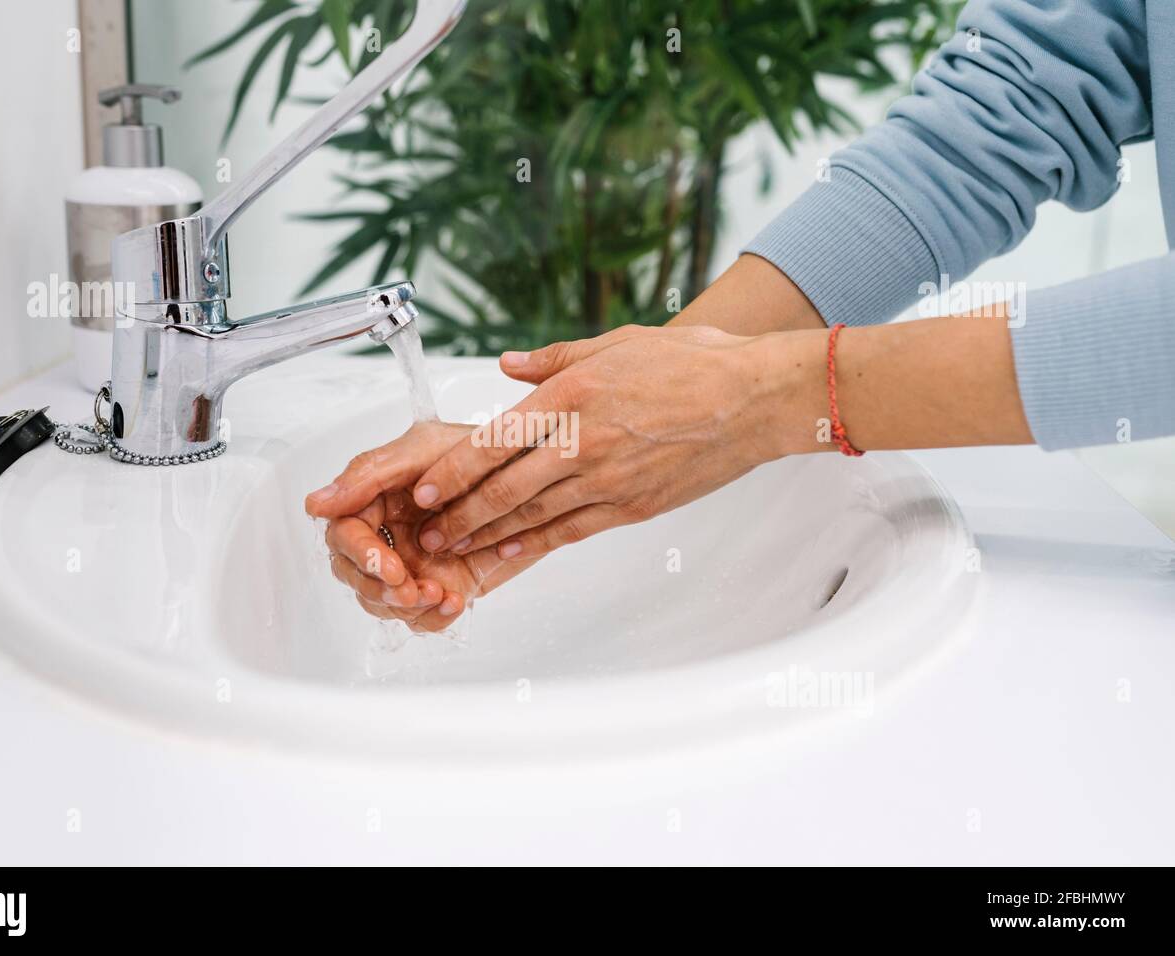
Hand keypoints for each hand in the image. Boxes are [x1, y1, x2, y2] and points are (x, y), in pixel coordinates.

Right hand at [304, 421, 540, 630]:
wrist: (541, 473)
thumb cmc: (485, 448)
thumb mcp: (427, 450)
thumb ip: (370, 475)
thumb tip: (315, 504)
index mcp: (376, 497)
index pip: (344, 532)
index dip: (359, 554)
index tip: (388, 564)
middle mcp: (389, 531)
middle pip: (355, 572)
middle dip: (378, 587)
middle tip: (409, 588)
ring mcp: (415, 561)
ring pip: (384, 600)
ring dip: (405, 606)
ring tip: (439, 594)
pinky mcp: (444, 584)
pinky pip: (423, 616)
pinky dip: (434, 617)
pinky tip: (455, 601)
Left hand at [406, 324, 821, 561]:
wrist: (752, 398)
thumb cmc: (690, 363)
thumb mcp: (615, 342)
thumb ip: (553, 358)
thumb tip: (507, 366)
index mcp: (572, 395)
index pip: (493, 440)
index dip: (452, 471)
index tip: (423, 488)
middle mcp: (582, 441)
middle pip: (503, 488)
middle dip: (458, 513)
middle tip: (426, 532)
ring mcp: (608, 479)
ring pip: (532, 516)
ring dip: (487, 534)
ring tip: (455, 548)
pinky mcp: (633, 506)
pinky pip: (572, 530)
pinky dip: (537, 544)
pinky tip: (510, 553)